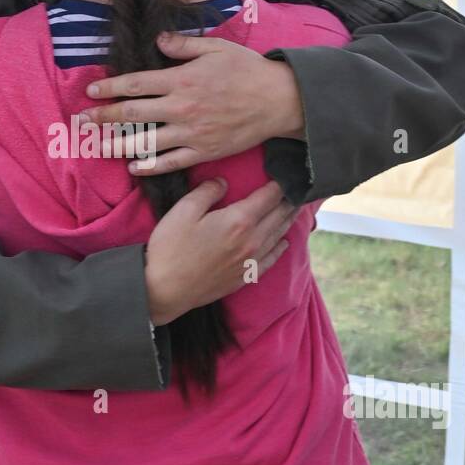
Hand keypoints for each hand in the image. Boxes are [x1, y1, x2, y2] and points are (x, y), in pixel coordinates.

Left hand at [78, 31, 305, 176]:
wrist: (278, 101)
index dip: (110, 88)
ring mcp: (191, 133)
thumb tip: (158, 41)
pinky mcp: (204, 151)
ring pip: (146, 142)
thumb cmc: (247, 70)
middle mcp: (181, 107)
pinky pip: (171, 162)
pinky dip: (150, 166)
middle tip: (84, 121)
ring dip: (118, 145)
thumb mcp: (216, 48)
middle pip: (133, 115)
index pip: (136, 84)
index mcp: (182, 79)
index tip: (92, 92)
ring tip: (99, 147)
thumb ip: (183, 44)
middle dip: (104, 117)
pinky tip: (134, 166)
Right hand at [144, 178, 297, 325]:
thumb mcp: (184, 210)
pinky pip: (271, 259)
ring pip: (279, 236)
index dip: (280, 183)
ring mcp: (251, 261)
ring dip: (289, 220)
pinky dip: (280, 248)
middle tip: (299, 189)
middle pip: (280, 215)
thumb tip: (224, 182)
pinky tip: (283, 243)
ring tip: (295, 208)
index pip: (269, 197)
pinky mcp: (245, 277)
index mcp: (239, 220)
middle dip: (290, 200)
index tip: (287, 174)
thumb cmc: (170, 248)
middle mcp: (252, 240)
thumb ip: (207, 191)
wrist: (164, 290)